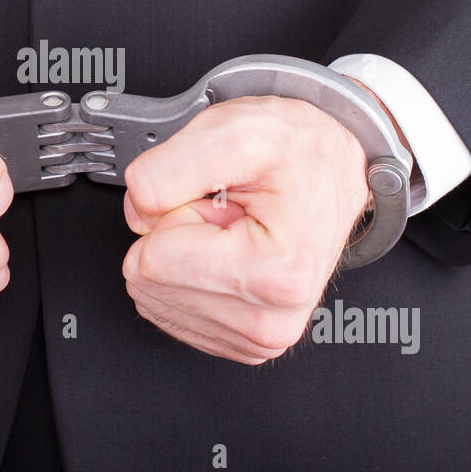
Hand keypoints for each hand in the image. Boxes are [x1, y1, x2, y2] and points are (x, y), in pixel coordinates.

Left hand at [121, 93, 370, 364]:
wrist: (333, 169)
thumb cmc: (297, 153)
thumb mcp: (234, 129)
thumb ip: (168, 167)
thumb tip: (137, 211)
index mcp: (275, 273)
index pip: (152, 260)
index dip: (172, 212)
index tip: (216, 199)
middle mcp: (270, 320)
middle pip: (149, 283)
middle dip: (176, 234)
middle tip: (224, 210)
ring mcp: (258, 337)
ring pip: (155, 298)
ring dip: (183, 253)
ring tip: (230, 227)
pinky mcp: (244, 342)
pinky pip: (169, 312)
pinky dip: (188, 274)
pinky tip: (227, 250)